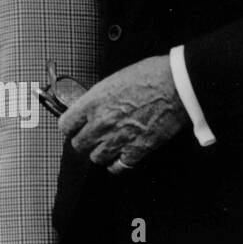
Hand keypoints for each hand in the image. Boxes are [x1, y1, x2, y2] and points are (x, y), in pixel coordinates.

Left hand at [58, 56, 188, 174]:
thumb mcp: (113, 80)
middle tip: (91, 138)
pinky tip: (121, 157)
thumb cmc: (149, 76)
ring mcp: (118, 138)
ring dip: (100, 153)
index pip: (66, 124)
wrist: (176, 86)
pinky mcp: (138, 149)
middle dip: (84, 141)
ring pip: (96, 158)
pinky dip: (118, 164)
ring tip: (106, 147)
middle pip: (78, 144)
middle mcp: (101, 123)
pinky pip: (119, 166)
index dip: (69, 127)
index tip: (73, 128)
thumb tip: (91, 107)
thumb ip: (98, 98)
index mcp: (93, 102)